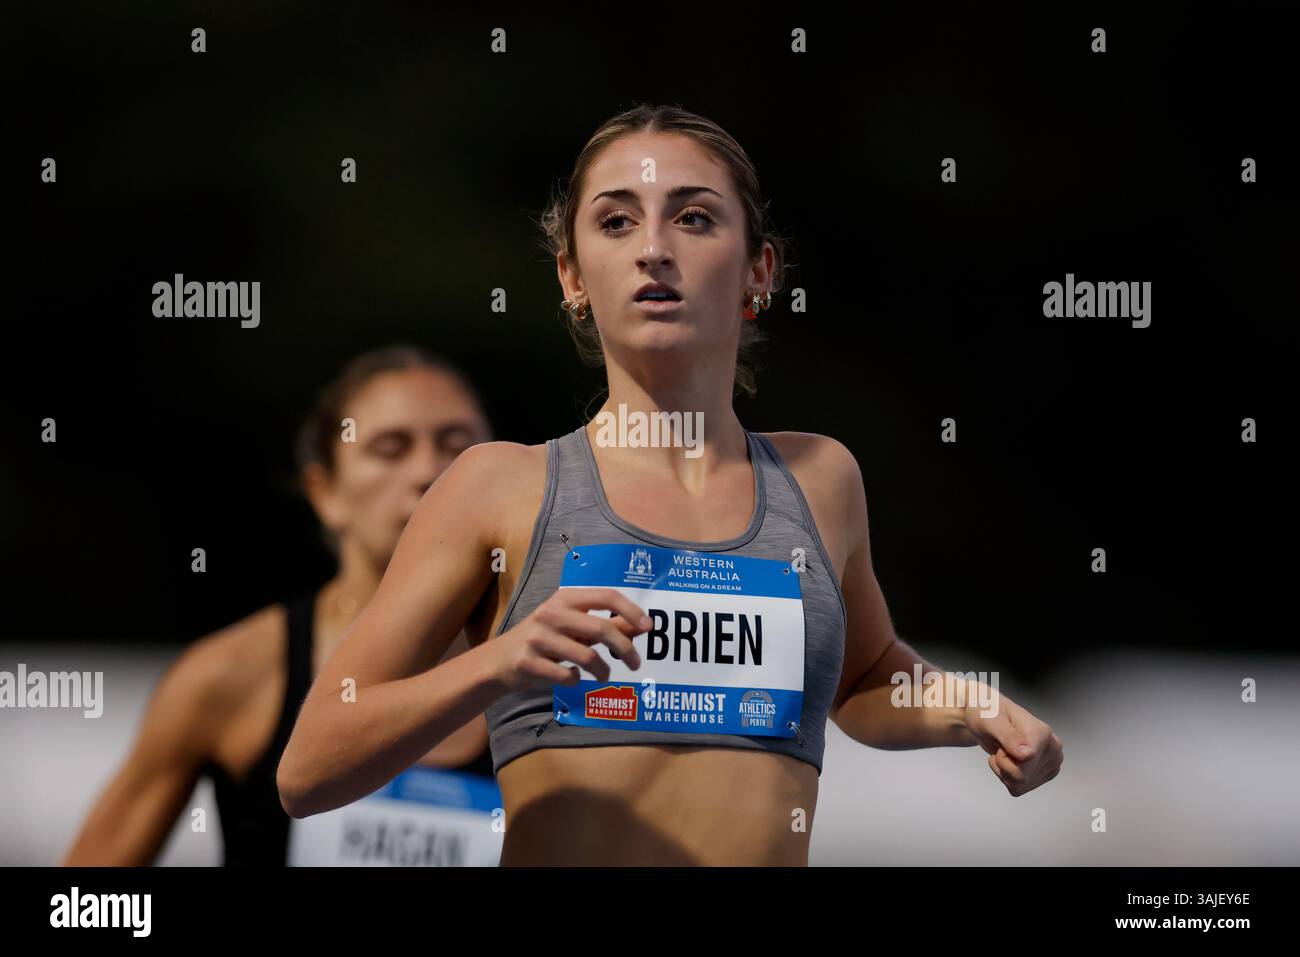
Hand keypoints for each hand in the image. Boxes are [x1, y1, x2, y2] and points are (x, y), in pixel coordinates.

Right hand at [490, 587, 647, 692]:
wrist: (499, 661)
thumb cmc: (545, 640)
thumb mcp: (574, 627)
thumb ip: (606, 625)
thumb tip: (641, 626)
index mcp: (565, 599)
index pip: (606, 596)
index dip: (630, 610)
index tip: (648, 627)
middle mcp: (551, 613)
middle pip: (601, 629)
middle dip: (625, 649)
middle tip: (636, 664)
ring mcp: (538, 637)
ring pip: (587, 656)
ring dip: (603, 671)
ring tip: (604, 676)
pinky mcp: (528, 661)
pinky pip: (566, 675)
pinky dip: (575, 680)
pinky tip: (571, 677)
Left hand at [963, 692, 1062, 796]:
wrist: (987, 716)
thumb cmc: (988, 712)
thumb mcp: (990, 720)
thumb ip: (1009, 736)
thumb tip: (1028, 755)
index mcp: (1043, 733)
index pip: (1025, 764)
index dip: (1003, 758)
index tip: (1000, 742)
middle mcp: (1053, 749)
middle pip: (1022, 778)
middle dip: (1003, 765)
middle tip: (1000, 746)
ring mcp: (1050, 763)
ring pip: (1021, 786)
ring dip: (1004, 772)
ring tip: (1004, 752)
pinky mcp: (1043, 774)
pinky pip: (1020, 789)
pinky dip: (1007, 777)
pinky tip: (1007, 761)